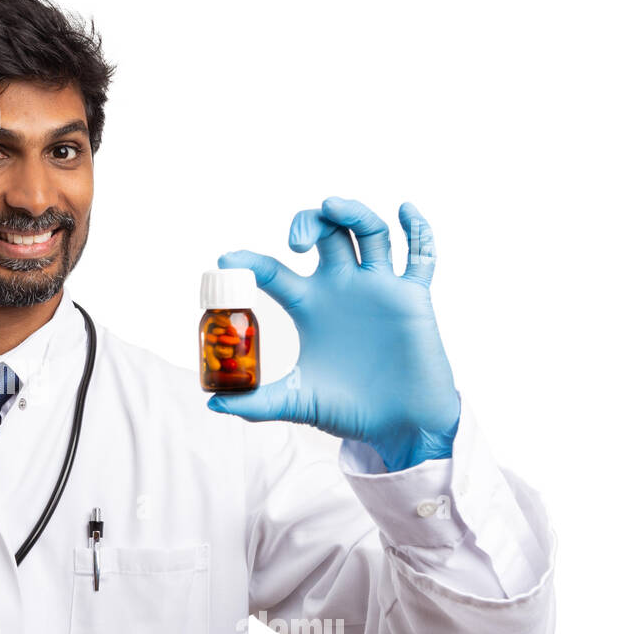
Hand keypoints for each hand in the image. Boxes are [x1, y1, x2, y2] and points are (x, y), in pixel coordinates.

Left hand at [207, 197, 460, 471]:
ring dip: (353, 213)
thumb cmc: (349, 411)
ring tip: (331, 207)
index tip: (228, 259)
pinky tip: (406, 210)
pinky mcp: (412, 298)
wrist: (398, 425)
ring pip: (370, 232)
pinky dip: (418, 231)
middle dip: (309, 223)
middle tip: (295, 242)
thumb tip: (213, 403)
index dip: (251, 261)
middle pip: (326, 235)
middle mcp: (343, 289)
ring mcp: (378, 289)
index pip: (275, 272)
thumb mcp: (296, 402)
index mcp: (310, 306)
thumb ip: (257, 402)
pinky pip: (421, 256)